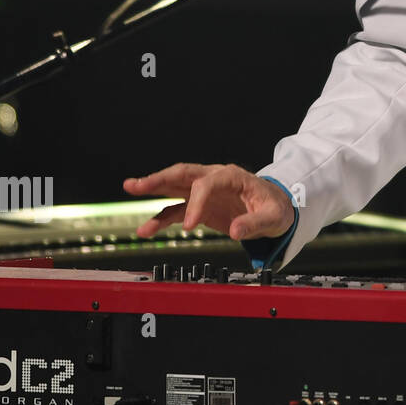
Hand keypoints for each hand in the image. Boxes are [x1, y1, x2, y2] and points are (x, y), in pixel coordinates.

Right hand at [123, 163, 294, 241]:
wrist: (275, 208)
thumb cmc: (275, 208)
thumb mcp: (273, 216)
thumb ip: (255, 223)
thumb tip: (236, 231)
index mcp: (232, 176)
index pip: (207, 183)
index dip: (197, 203)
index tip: (189, 225)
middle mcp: (214, 178)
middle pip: (183, 173)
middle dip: (160, 178)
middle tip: (137, 185)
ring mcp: (204, 191)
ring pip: (174, 186)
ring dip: (152, 189)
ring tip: (130, 188)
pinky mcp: (198, 206)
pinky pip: (175, 210)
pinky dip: (160, 219)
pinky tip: (145, 229)